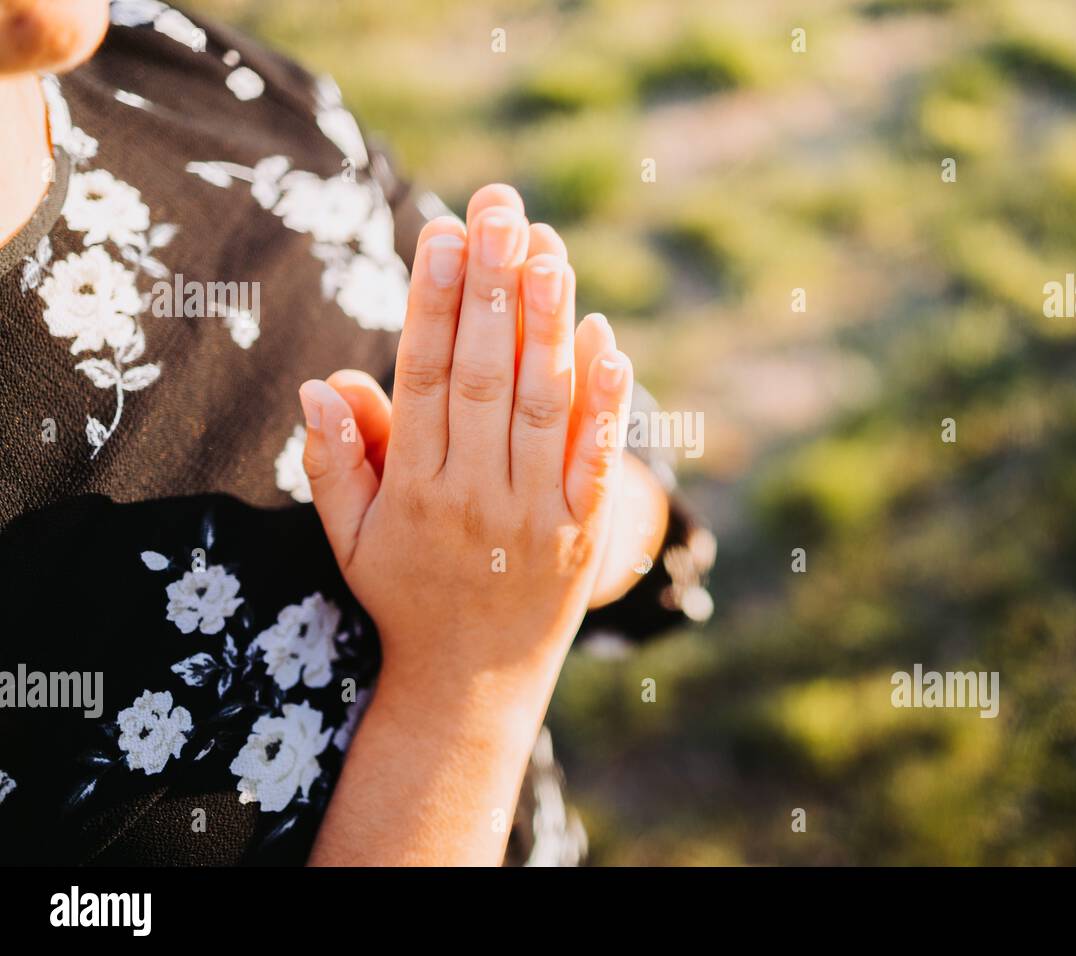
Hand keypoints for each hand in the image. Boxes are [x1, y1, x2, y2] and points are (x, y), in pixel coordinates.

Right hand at [302, 184, 633, 862]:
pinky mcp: (583, 531)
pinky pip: (597, 458)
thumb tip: (322, 385)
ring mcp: (535, 514)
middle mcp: (476, 494)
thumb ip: (333, 462)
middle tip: (503, 207)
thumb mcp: (348, 539)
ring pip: (544, 403)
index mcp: (413, 489)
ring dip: (548, 321)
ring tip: (550, 247)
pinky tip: (605, 336)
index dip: (435, 302)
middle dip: (495, 285)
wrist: (473, 682)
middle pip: (487, 374)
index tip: (445, 233)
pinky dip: (606, 398)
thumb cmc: (405, 594)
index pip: (425, 376)